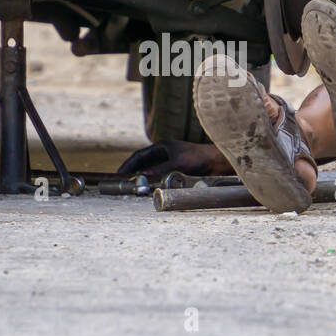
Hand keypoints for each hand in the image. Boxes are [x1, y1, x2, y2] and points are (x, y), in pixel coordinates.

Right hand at [116, 140, 232, 177]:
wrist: (216, 163)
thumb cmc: (198, 157)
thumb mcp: (177, 162)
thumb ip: (160, 169)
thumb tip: (142, 175)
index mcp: (162, 146)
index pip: (140, 155)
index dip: (128, 164)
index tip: (120, 173)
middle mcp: (164, 154)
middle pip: (143, 163)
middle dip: (132, 172)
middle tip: (123, 182)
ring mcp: (169, 163)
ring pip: (150, 171)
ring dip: (142, 178)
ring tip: (134, 187)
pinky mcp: (175, 171)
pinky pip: (159, 177)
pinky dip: (153, 182)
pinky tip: (149, 188)